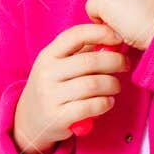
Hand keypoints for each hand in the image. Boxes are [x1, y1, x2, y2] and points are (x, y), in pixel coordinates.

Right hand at [13, 23, 127, 153]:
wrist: (29, 121)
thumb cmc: (54, 87)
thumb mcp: (59, 65)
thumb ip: (84, 51)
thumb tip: (114, 38)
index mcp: (48, 55)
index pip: (75, 35)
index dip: (101, 33)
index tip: (119, 38)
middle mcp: (46, 73)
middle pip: (91, 62)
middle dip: (116, 61)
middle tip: (125, 65)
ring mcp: (50, 96)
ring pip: (94, 84)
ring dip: (113, 84)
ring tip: (115, 86)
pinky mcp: (58, 117)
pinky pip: (93, 106)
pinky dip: (106, 103)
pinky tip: (107, 102)